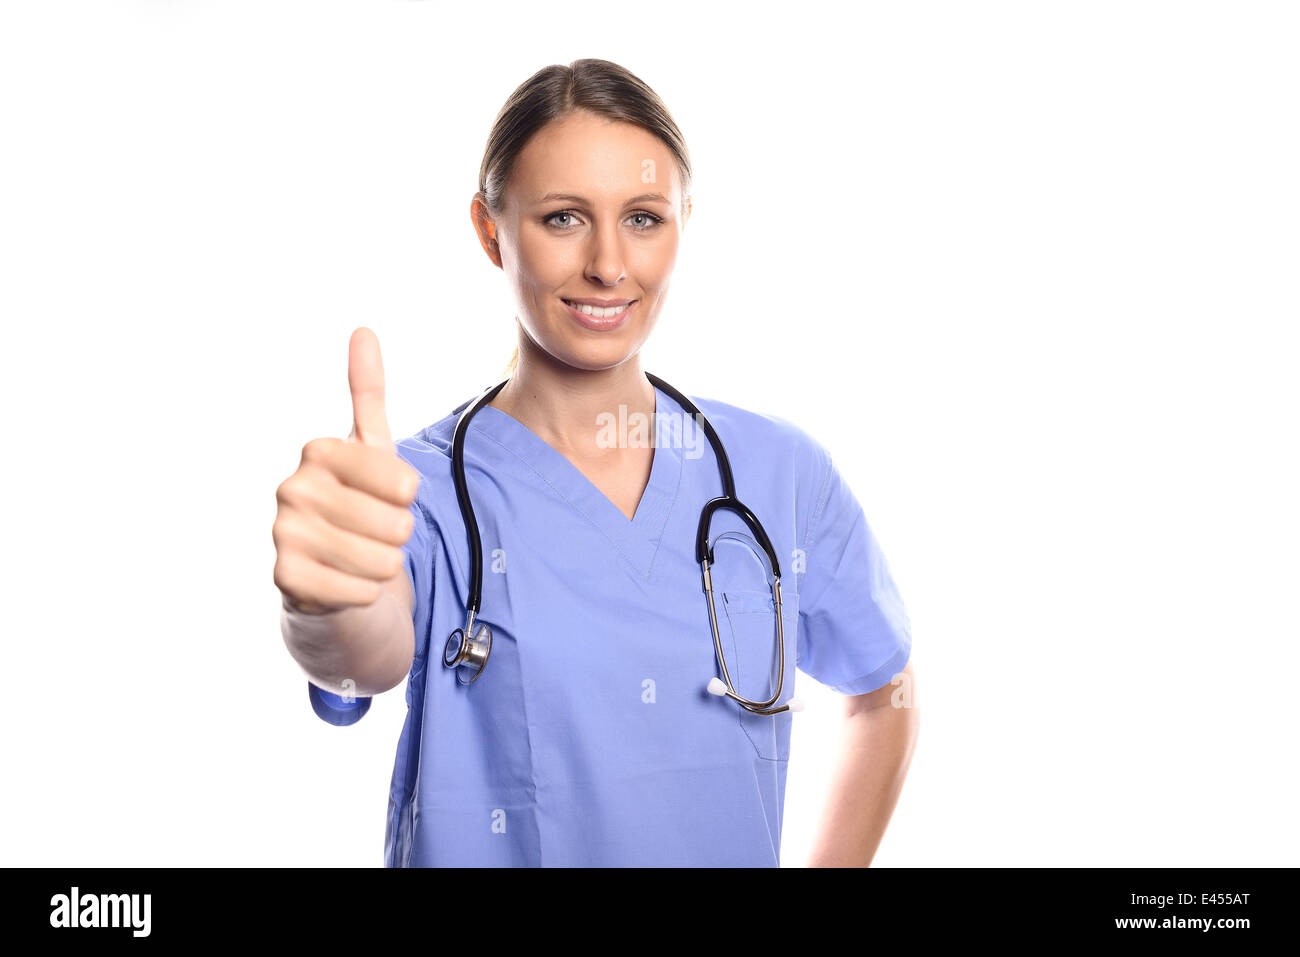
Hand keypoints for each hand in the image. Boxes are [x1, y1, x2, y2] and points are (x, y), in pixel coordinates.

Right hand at [272, 327, 420, 613]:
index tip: (388, 498)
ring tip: (361, 559)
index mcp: (318, 451)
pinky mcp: (286, 580)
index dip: (409, 499)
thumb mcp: (370, 451)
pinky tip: (347, 585)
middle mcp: (292, 487)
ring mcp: (283, 534)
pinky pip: (362, 590)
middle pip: (397, 523)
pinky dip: (366, 594)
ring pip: (382, 559)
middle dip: (397, 537)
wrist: (331, 581)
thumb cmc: (358, 511)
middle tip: (373, 535)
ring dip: (384, 567)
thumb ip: (368, 394)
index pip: (405, 482)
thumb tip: (363, 329)